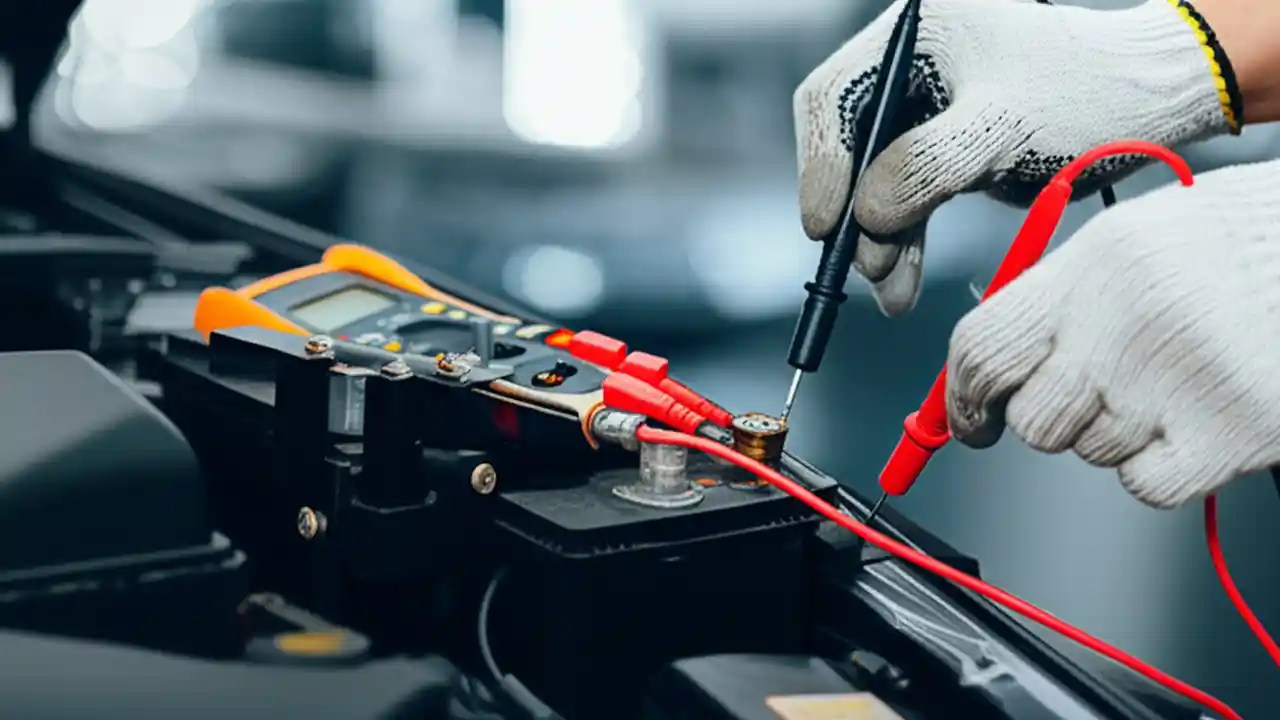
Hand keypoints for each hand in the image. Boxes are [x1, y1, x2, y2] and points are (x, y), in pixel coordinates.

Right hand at [795, 0, 1237, 314]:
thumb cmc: (1083, 99)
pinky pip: (904, 199)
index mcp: (914, 32)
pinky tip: (902, 282)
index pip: (833, 99)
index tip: (824, 228)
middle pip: (847, 146)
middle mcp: (908, 64)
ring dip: (879, 241)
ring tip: (893, 294)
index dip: (820, 165)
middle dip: (854, 215)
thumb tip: (863, 217)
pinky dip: (904, 240)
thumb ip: (922, 168)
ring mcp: (923, 108)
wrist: (1149, 106)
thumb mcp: (998, 131)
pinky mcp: (942, 146)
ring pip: (873, 182)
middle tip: (865, 269)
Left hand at [945, 161, 1279, 508]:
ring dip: (1114, 434)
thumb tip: (988, 362)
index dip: (963, 397)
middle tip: (1084, 400)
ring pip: (1089, 452)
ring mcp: (1174, 387)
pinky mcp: (1229, 436)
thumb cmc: (1238, 244)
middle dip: (1046, 420)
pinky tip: (1192, 419)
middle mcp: (1123, 326)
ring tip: (1168, 383)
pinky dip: (1161, 467)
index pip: (982, 351)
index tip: (968, 417)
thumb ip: (1055, 297)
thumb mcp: (1133, 239)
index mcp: (1092, 268)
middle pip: (1030, 419)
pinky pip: (1144, 485)